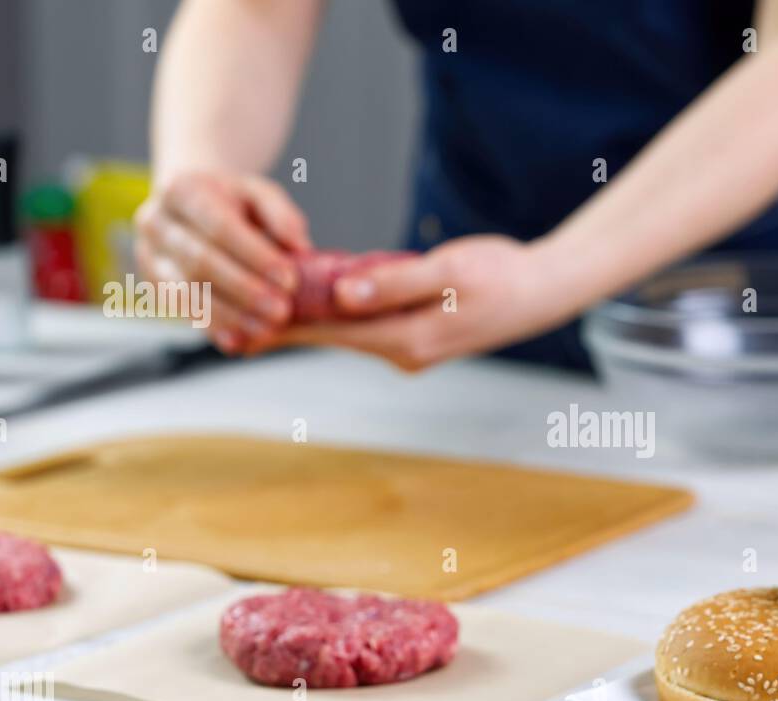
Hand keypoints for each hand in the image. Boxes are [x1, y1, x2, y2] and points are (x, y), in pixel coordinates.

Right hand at [134, 170, 309, 352]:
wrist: (192, 204)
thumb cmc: (232, 201)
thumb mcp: (260, 194)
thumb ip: (282, 216)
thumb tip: (300, 247)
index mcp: (183, 190)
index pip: (219, 226)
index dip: (255, 256)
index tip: (289, 279)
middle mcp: (156, 222)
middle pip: (200, 262)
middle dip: (244, 290)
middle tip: (281, 311)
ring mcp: (149, 256)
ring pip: (185, 292)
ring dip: (229, 315)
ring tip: (266, 330)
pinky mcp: (153, 285)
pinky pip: (181, 311)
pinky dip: (212, 328)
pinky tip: (239, 342)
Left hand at [267, 235, 572, 370]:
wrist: (545, 292)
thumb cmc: (503, 276)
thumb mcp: (450, 271)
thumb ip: (394, 282)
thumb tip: (343, 293)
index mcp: (407, 338)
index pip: (328, 331)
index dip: (281, 325)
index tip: (238, 326)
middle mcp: (405, 352)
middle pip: (331, 336)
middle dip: (285, 326)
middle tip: (232, 322)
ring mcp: (414, 348)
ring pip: (350, 331)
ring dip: (311, 319)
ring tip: (262, 309)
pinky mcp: (421, 337)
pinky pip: (370, 326)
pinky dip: (342, 314)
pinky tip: (320, 300)